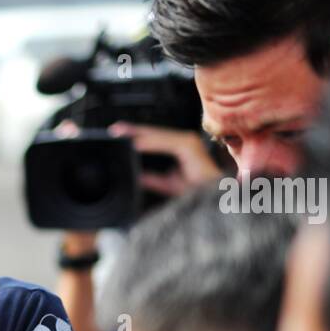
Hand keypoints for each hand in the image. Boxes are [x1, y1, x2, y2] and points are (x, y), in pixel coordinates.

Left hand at [108, 122, 222, 197]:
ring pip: (158, 135)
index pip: (153, 139)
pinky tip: (137, 145)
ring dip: (139, 135)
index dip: (135, 135)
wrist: (215, 200)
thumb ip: (154, 179)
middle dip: (133, 131)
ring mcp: (188, 142)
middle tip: (114, 130)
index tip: (117, 135)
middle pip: (154, 134)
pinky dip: (151, 144)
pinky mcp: (190, 147)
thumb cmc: (200, 192)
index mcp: (179, 148)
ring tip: (121, 135)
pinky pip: (167, 143)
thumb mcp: (169, 185)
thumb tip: (137, 177)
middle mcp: (184, 142)